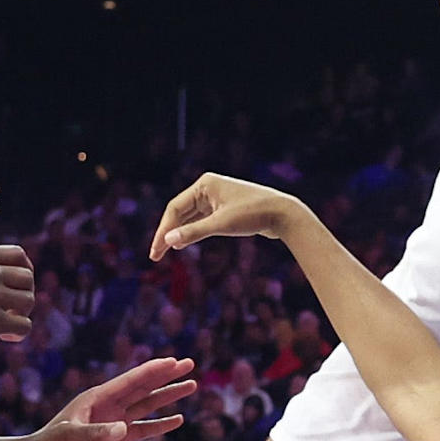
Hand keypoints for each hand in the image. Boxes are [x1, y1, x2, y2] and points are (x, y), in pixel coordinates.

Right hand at [0, 242, 36, 354]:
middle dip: (23, 294)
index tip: (16, 286)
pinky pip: (24, 326)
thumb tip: (7, 279)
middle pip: (28, 278)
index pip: (19, 254)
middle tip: (9, 310)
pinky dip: (18, 333)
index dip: (24, 271)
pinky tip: (4, 337)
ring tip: (5, 323)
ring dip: (22, 314)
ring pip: (29, 301)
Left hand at [19, 357, 196, 440]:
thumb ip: (95, 433)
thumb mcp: (68, 438)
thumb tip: (123, 429)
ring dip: (168, 396)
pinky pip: (143, 430)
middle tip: (190, 364)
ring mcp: (113, 423)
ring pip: (147, 405)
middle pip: (144, 387)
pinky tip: (177, 419)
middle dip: (167, 376)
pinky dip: (160, 424)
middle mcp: (109, 406)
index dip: (154, 371)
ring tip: (191, 385)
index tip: (174, 361)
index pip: (131, 381)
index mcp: (97, 398)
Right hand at [150, 174, 305, 259]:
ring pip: (190, 217)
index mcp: (205, 184)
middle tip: (156, 256)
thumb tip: (168, 241)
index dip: (163, 231)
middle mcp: (208, 187)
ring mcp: (216, 197)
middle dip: (168, 233)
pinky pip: (202, 220)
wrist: (283, 214)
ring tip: (166, 252)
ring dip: (179, 233)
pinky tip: (184, 242)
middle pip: (180, 212)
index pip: (175, 208)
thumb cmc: (254, 214)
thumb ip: (194, 232)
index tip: (156, 252)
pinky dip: (193, 231)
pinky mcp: (224, 208)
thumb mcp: (221, 225)